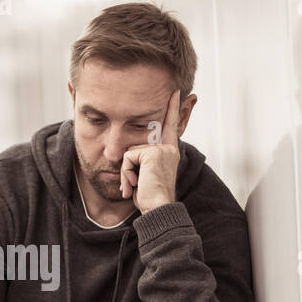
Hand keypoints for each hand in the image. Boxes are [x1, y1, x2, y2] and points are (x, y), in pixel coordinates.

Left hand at [120, 89, 181, 212]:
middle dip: (127, 170)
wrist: (158, 209)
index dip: (174, 108)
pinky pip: (127, 158)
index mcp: (169, 152)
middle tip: (138, 177)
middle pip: (136, 146)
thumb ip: (141, 161)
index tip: (176, 91)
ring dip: (126, 173)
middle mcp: (168, 148)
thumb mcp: (145, 176)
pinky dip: (125, 174)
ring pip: (129, 153)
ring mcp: (161, 149)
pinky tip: (135, 184)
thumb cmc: (150, 199)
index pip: (170, 125)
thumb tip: (128, 155)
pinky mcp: (152, 153)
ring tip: (136, 186)